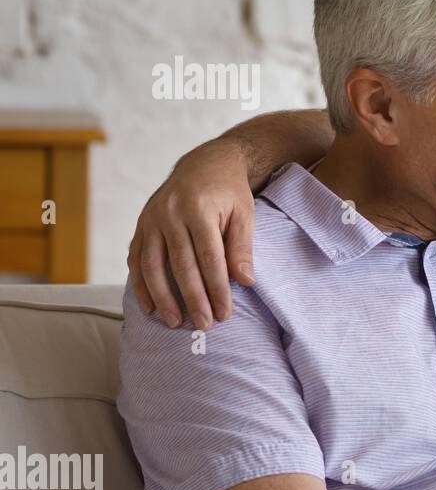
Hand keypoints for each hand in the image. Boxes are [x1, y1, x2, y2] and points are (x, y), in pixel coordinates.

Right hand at [127, 139, 256, 330]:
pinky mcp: (140, 225)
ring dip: (162, 297)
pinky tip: (150, 305)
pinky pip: (136, 259)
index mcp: (199, 209)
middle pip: (181, 265)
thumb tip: (245, 282)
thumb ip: (242, 247)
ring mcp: (151, 219)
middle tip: (203, 325)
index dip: (216, 289)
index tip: (224, 314)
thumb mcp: (244, 213)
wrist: (204, 163)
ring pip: (153, 265)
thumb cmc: (229, 192)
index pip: (209, 258)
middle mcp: (170, 213)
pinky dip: (140, 284)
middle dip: (193, 299)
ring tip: (174, 322)